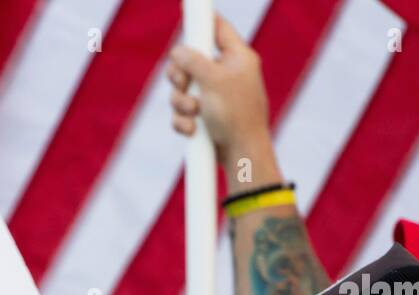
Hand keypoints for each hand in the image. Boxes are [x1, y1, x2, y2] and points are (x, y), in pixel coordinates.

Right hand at [166, 14, 276, 179]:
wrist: (241, 155)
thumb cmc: (236, 116)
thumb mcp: (213, 81)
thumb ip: (193, 60)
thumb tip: (177, 51)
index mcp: (237, 58)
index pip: (218, 28)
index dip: (202, 18)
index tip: (189, 7)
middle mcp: (226, 74)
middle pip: (190, 60)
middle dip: (179, 74)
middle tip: (182, 82)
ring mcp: (213, 97)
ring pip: (182, 89)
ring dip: (180, 102)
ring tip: (193, 113)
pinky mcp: (204, 118)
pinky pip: (182, 112)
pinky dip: (183, 121)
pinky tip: (192, 130)